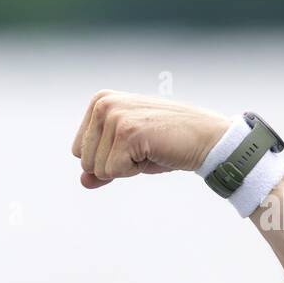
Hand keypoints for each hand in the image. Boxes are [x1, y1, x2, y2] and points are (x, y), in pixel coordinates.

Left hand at [71, 91, 230, 188]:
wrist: (205, 138)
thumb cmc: (166, 144)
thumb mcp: (127, 154)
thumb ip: (101, 167)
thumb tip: (83, 181)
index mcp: (100, 101)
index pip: (78, 151)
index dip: (106, 159)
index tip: (132, 145)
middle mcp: (103, 104)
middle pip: (85, 161)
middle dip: (114, 165)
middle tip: (143, 148)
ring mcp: (115, 116)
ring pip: (98, 169)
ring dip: (126, 168)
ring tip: (148, 148)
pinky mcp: (127, 132)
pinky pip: (113, 172)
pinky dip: (134, 171)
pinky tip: (153, 152)